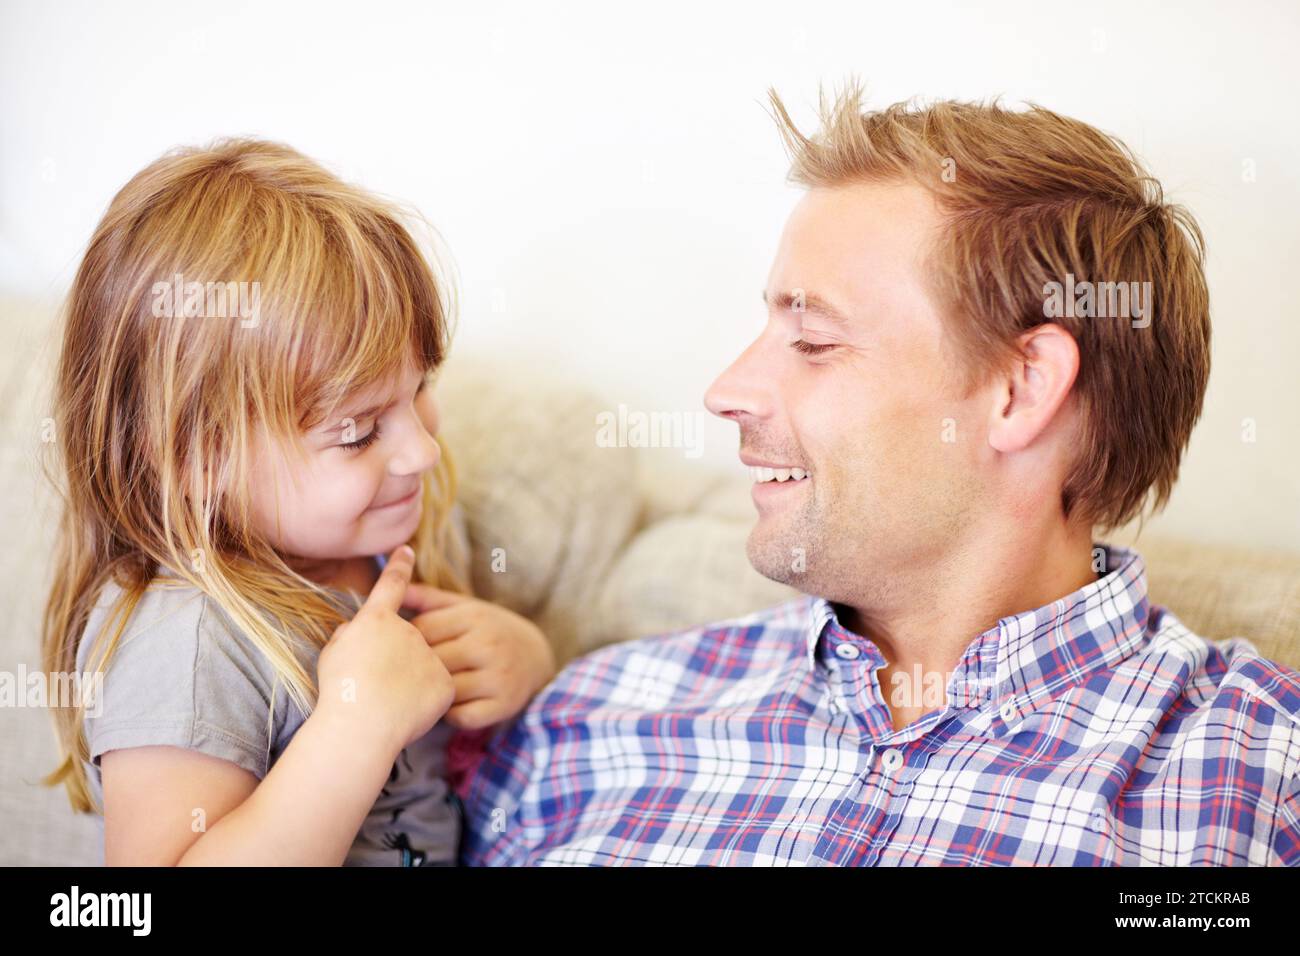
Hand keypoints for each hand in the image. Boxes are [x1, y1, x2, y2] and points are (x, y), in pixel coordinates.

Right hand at [315, 546, 455, 752]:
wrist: (361, 726)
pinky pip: (433, 692)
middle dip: (392, 662)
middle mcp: (410, 631)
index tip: (406, 550)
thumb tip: (357, 632)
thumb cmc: (339, 690)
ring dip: (406, 684)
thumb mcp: (332, 654)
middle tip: (371, 686)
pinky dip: (420, 704)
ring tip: (384, 704)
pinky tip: (402, 714)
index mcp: (378, 620)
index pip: (392, 585)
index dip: (399, 566)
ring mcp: (431, 655)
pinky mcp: (446, 683)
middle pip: (405, 642)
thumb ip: (349, 636)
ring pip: (420, 669)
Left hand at [402, 583, 556, 730]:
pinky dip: (449, 715)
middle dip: (414, 669)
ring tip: (423, 690)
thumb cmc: (490, 630)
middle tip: (403, 674)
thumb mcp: (466, 607)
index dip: (404, 640)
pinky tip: (447, 705)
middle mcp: (488, 644)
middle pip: (432, 661)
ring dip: (431, 693)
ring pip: (445, 690)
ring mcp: (498, 676)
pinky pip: (461, 717)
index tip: (399, 648)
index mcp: (475, 616)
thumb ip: (428, 598)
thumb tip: (389, 586)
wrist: (537, 657)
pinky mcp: (504, 705)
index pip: (422, 629)